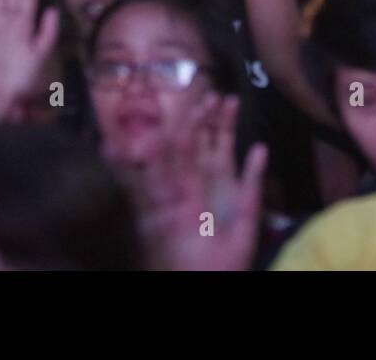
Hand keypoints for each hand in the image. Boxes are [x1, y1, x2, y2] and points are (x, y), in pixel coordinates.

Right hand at [133, 92, 267, 271]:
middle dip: (195, 120)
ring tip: (166, 110)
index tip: (223, 97)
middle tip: (200, 92)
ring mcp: (170, 199)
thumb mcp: (246, 220)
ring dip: (164, 139)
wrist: (206, 283)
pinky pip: (135, 190)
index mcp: (216, 187)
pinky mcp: (150, 218)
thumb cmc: (229, 259)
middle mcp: (191, 187)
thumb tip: (260, 146)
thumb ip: (251, 184)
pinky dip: (123, 169)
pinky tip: (115, 147)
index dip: (219, 123)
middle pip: (192, 147)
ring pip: (165, 162)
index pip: (217, 147)